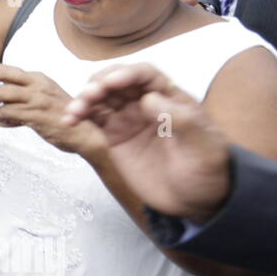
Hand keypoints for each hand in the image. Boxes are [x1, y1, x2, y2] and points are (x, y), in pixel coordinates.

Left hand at [0, 63, 100, 155]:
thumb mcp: (43, 100)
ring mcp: (37, 99)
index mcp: (38, 78)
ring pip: (1, 94)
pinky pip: (7, 113)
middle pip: (1, 73)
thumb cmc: (61, 117)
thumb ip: (21, 99)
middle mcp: (37, 85)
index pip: (6, 69)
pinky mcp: (36, 115)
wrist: (86, 133)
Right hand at [61, 63, 232, 222]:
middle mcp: (145, 103)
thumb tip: (149, 99)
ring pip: (100, 98)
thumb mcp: (205, 147)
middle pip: (117, 81)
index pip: (146, 75)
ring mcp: (127, 119)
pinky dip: (78, 116)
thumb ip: (183, 122)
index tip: (112, 82)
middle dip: (100, 83)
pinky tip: (69, 121)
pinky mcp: (113, 137)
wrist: (197, 201)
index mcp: (170, 98)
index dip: (128, 74)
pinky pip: (92, 120)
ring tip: (74, 112)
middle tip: (90, 96)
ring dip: (84, 99)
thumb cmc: (207, 170)